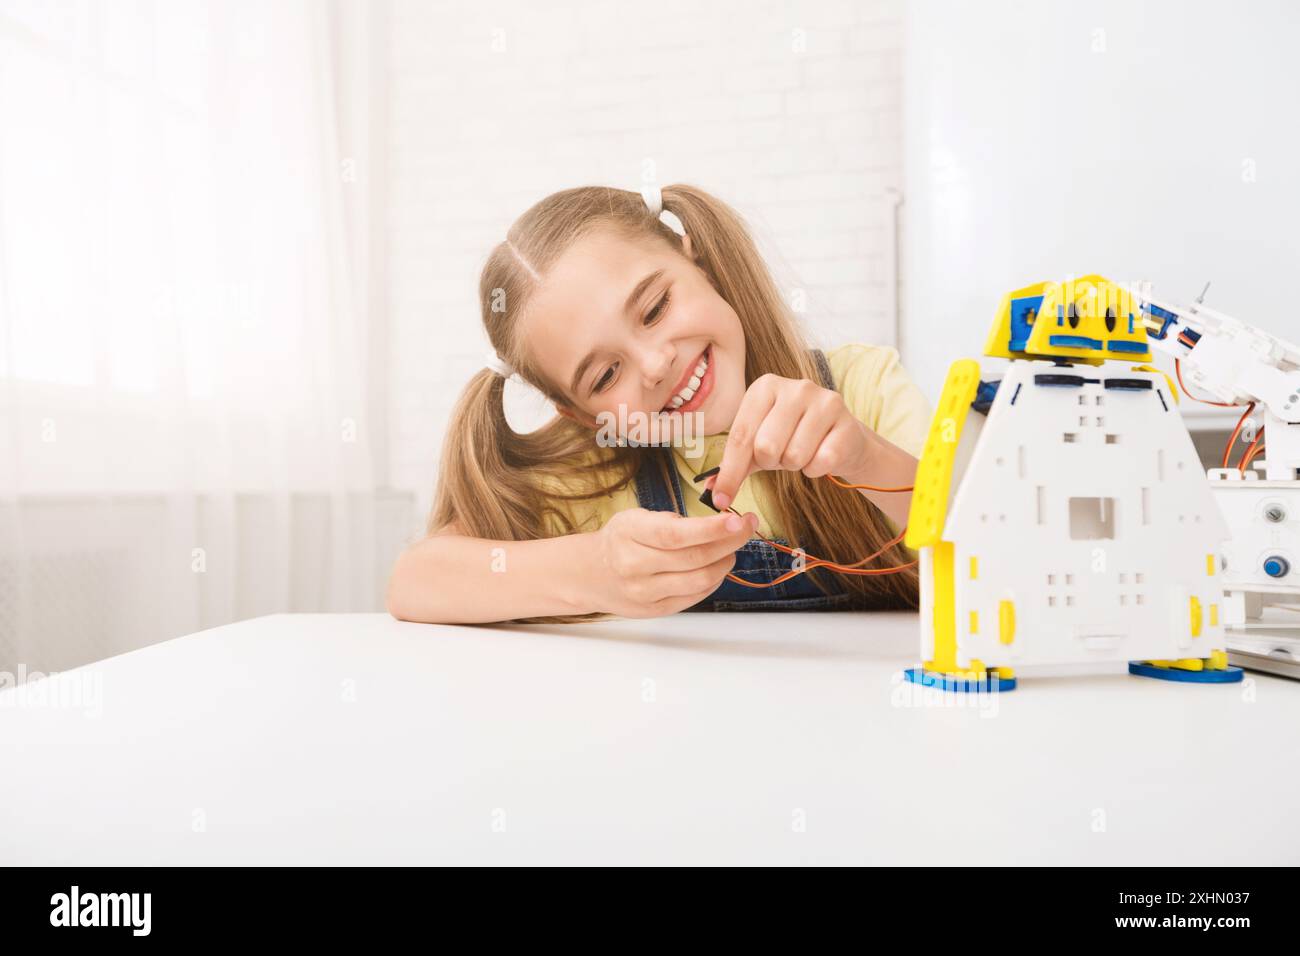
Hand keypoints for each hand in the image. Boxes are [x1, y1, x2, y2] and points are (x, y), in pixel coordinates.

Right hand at [589, 508, 758, 617]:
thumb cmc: (620, 540)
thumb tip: (714, 523)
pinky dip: (714, 581)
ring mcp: (644, 592)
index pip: (676, 534)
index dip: (710, 529)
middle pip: (694, 558)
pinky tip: (718, 567)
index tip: (736, 521)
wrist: (591, 574)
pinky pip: (694, 597)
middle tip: (746, 527)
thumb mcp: (635, 517)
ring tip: (732, 548)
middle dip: (729, 542)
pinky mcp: (654, 610)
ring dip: (725, 563)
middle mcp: (634, 565)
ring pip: (699, 580)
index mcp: (629, 534)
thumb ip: (670, 519)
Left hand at [707, 374, 874, 510]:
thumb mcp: (758, 446)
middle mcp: (796, 387)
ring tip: (802, 452)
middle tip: (780, 455)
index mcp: (765, 387)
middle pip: (765, 447)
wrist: (841, 438)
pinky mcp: (847, 422)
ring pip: (794, 456)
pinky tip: (821, 455)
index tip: (721, 500)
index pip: (740, 435)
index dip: (730, 472)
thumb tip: (714, 491)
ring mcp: (825, 401)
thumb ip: (734, 465)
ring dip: (795, 465)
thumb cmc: (792, 438)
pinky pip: (821, 462)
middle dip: (770, 463)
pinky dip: (817, 469)